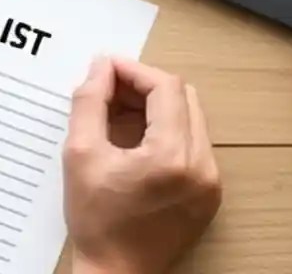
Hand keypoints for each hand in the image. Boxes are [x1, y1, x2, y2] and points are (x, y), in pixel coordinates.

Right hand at [63, 58, 221, 273]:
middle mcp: (201, 166)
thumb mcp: (80, 156)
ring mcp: (210, 181)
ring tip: (119, 114)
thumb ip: (90, 103)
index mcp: (172, 156)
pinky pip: (194, 144)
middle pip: (182, 98)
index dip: (134, 71)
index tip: (106, 70)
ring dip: (157, 108)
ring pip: (190, 118)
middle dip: (145, 87)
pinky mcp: (210, 192)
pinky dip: (168, 131)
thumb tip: (101, 67)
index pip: (164, 87)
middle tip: (110, 90)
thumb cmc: (97, 223)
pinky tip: (136, 139)